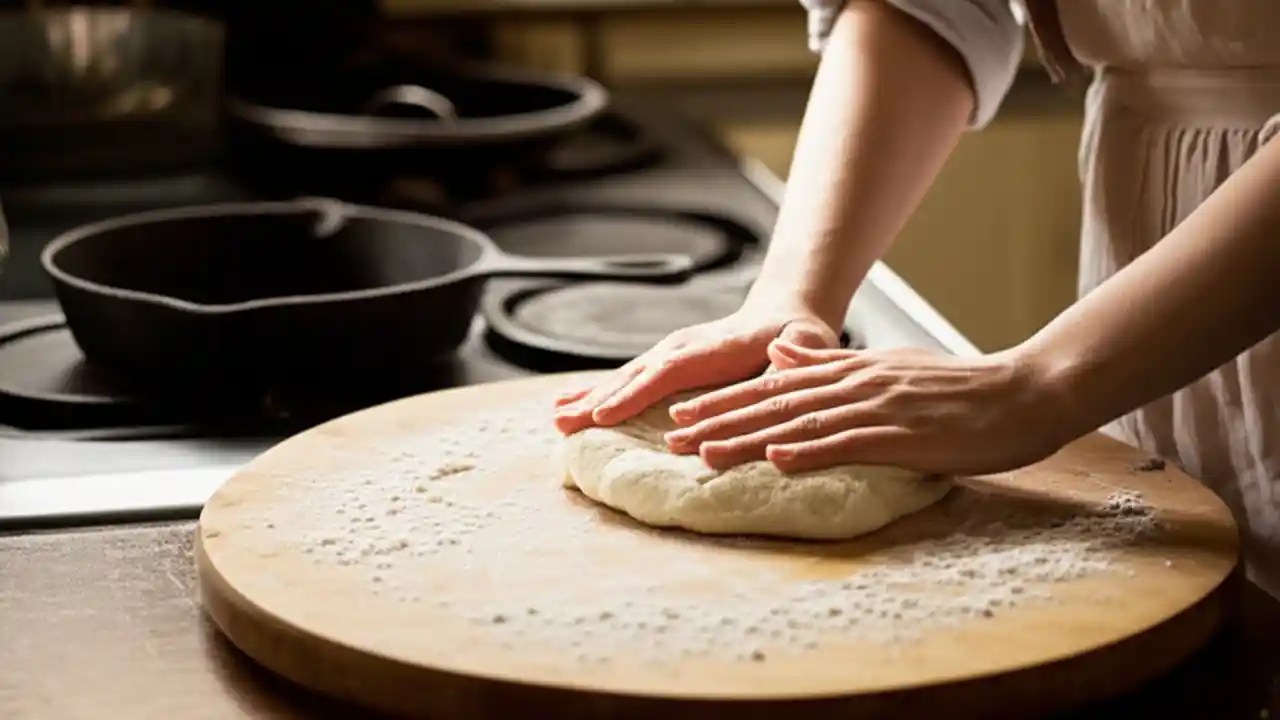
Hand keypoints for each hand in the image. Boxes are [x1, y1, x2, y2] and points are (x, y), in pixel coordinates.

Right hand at [553, 305, 839, 434]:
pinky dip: (598, 395)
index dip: (634, 394)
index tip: (602, 415)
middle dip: (597, 400)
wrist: (784, 315)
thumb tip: (781, 355)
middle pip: (633, 375)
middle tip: (562, 423)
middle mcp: (682, 348)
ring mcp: (669, 354)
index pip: (666, 373)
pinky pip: (627, 381)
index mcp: (712, 348)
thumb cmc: (799, 339)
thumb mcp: (808, 346)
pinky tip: (571, 408)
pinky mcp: (664, 364)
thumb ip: (796, 354)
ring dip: (589, 398)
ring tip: (556, 417)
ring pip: (623, 378)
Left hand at [662, 340, 1072, 475]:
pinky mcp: (907, 435)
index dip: (725, 403)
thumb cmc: (959, 388)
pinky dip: (812, 452)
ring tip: (704, 455)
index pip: (775, 388)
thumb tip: (779, 355)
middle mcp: (856, 386)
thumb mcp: (888, 367)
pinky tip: (778, 461)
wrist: (1025, 392)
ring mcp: (880, 409)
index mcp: (851, 373)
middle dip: (720, 422)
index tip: (683, 418)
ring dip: (750, 440)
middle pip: (775, 405)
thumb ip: (832, 363)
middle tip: (671, 440)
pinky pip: (851, 443)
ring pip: (801, 424)